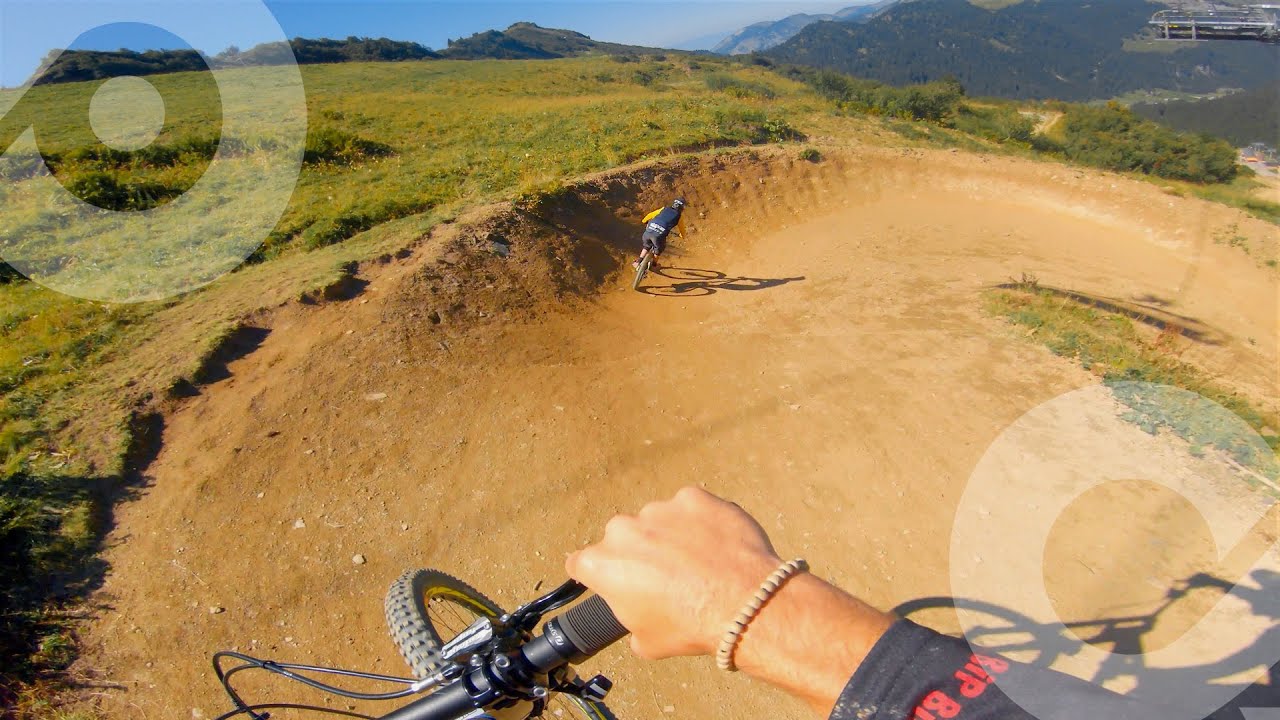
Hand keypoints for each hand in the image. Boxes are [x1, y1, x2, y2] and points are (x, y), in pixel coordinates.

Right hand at [565, 487, 782, 658]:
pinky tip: (715, 544)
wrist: (741, 603)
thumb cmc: (690, 625)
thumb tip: (638, 617)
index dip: (594, 574)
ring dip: (670, 535)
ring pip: (657, 520)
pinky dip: (699, 521)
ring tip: (698, 562)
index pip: (581, 563)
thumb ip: (629, 620)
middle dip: (638, 553)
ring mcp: (658, 509)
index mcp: (601, 564)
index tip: (609, 579)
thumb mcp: (646, 643)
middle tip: (665, 576)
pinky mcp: (692, 497)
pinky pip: (690, 508)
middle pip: (622, 538)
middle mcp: (623, 529)